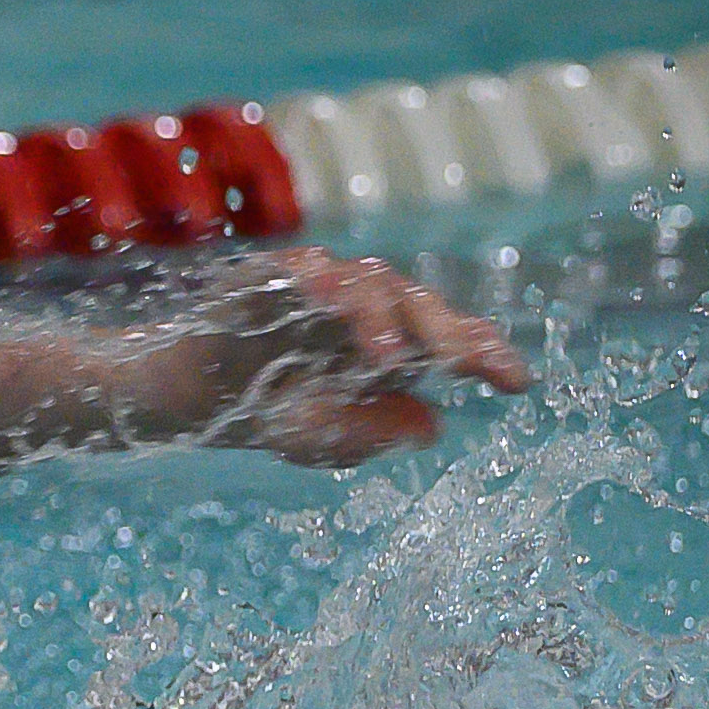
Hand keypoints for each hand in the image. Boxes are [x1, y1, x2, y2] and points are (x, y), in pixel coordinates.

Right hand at [141, 248, 531, 466]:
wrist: (191, 395)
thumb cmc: (263, 410)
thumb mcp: (322, 438)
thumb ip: (373, 433)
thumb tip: (432, 427)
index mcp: (388, 343)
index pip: (445, 339)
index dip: (482, 354)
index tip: (518, 383)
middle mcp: (365, 307)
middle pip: (421, 306)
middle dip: (449, 334)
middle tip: (475, 363)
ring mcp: (322, 284)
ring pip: (371, 285)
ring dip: (384, 319)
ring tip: (392, 358)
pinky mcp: (277, 273)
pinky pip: (307, 270)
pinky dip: (324, 285)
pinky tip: (337, 304)